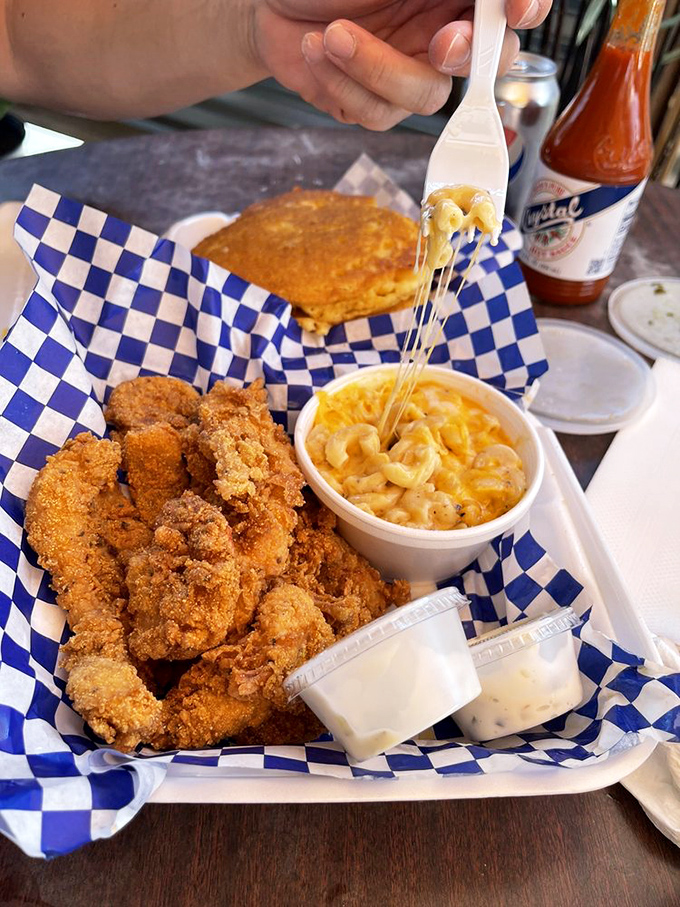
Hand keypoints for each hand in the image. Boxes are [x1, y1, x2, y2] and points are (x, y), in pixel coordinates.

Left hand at [253, 0, 550, 130]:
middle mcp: (442, 28)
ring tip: (332, 34)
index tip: (515, 8)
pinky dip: (341, 82)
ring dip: (376, 68)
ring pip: (427, 95)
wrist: (266, 4)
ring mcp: (410, 68)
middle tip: (442, 41)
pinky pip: (377, 114)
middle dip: (466, 55)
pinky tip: (314, 50)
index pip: (510, 7)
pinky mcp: (375, 102)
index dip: (524, 8)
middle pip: (489, 61)